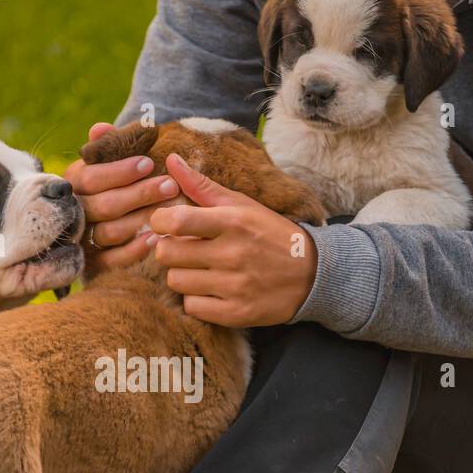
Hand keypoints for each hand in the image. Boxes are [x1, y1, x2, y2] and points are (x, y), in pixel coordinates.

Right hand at [64, 122, 180, 275]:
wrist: (103, 222)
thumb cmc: (112, 182)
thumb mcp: (106, 161)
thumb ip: (106, 146)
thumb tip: (100, 128)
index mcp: (73, 183)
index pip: (92, 178)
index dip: (120, 171)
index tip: (149, 163)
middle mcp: (74, 212)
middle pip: (104, 206)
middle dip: (139, 194)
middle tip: (169, 186)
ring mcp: (82, 240)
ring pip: (109, 232)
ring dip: (141, 220)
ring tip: (169, 210)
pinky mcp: (93, 265)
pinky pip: (111, 260)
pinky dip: (133, 251)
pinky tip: (155, 238)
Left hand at [148, 154, 317, 326]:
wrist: (312, 274)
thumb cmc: (270, 234)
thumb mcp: (242, 205)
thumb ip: (202, 186)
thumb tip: (170, 160)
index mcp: (233, 222)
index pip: (176, 221)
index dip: (159, 222)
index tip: (166, 224)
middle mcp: (233, 254)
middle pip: (167, 254)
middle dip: (170, 249)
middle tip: (185, 249)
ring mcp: (235, 286)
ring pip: (176, 281)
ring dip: (183, 275)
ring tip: (201, 269)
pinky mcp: (237, 313)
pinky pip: (192, 307)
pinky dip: (196, 299)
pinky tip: (212, 290)